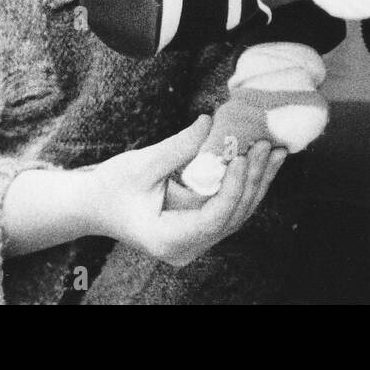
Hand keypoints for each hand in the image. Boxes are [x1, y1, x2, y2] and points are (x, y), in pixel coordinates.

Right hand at [85, 116, 286, 266]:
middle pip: (232, 217)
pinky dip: (245, 184)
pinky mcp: (199, 227)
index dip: (233, 188)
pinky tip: (261, 161)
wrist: (94, 205)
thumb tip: (210, 122)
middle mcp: (186, 248)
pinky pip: (229, 207)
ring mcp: (194, 241)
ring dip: (257, 181)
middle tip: (267, 145)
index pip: (213, 219)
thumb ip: (178, 147)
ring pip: (236, 214)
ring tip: (275, 151)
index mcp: (168, 239)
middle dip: (252, 180)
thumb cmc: (111, 186)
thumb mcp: (141, 164)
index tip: (243, 156)